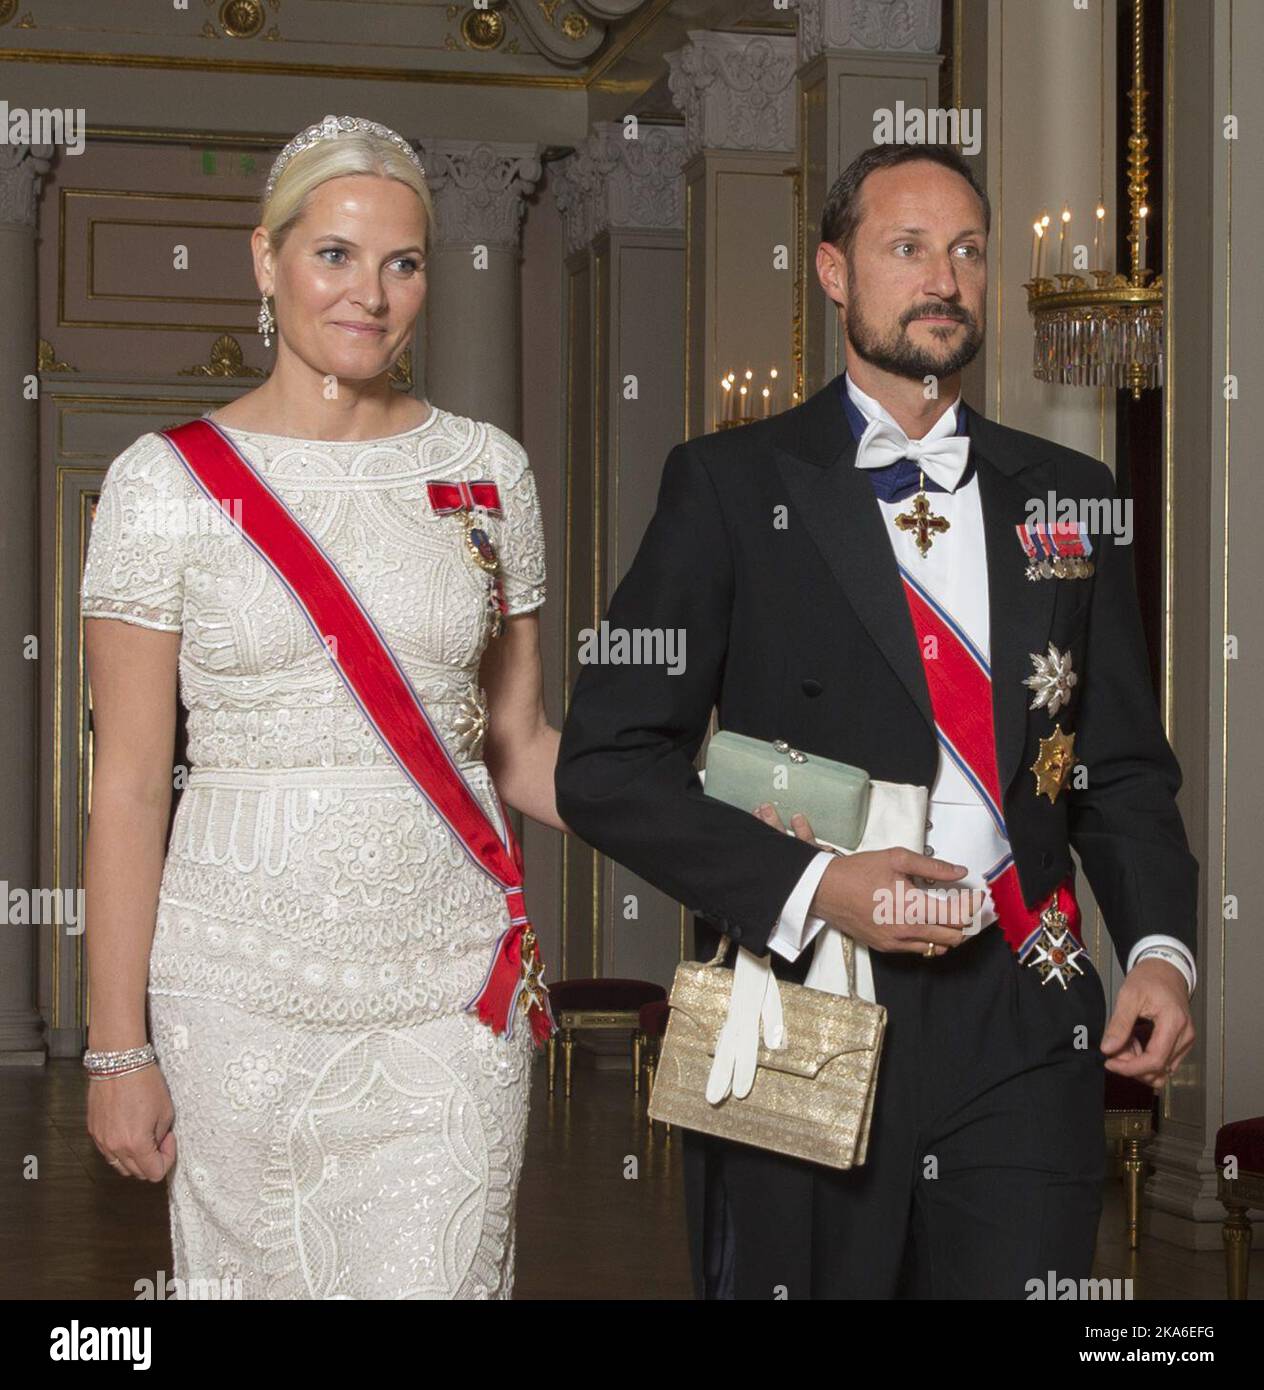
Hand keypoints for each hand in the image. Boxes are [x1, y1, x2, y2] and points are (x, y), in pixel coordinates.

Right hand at [87, 1064, 176, 1181]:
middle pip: (136, 1173)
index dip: (167, 1159)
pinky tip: (129, 1128)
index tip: (168, 1141)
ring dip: (134, 1157)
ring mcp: (101, 1140)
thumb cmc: (143, 1081)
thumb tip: (158, 1144)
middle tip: (160, 1139)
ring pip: (119, 1165)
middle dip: (151, 1160)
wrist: (119, 1063)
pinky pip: (108, 1151)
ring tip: (144, 1134)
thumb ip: (161, 1135)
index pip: (154, 1173)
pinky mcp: (93, 1131)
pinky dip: (120, 1147)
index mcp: (136, 1144)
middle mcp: (115, 1146)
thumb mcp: (165, 1110)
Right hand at [753, 803, 979, 955]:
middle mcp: (907, 931)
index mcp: (913, 907)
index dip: (974, 906)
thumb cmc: (858, 871)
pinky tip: (926, 923)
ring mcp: (896, 943)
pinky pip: (918, 950)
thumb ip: (932, 866)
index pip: (958, 915)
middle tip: (968, 907)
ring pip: (937, 948)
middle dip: (966, 923)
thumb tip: (960, 872)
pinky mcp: (886, 948)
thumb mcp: (897, 859)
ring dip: (949, 934)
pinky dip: (929, 939)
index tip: (978, 896)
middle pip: (954, 937)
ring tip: (949, 915)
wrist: (824, 891)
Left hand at [1100, 957, 1194, 1089]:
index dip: (1131, 1068)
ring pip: (1161, 1068)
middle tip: (1114, 1048)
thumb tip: (1108, 1049)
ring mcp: (1186, 1041)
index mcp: (1174, 1023)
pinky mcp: (1182, 1043)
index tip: (1110, 1063)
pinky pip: (1164, 1060)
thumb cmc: (1149, 979)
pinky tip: (1135, 1042)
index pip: (1155, 1060)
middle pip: (1158, 1068)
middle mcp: (1185, 1036)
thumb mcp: (1128, 996)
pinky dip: (1146, 1057)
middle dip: (1132, 1064)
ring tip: (1125, 1041)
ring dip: (1139, 1062)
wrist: (1165, 970)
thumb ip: (1119, 1024)